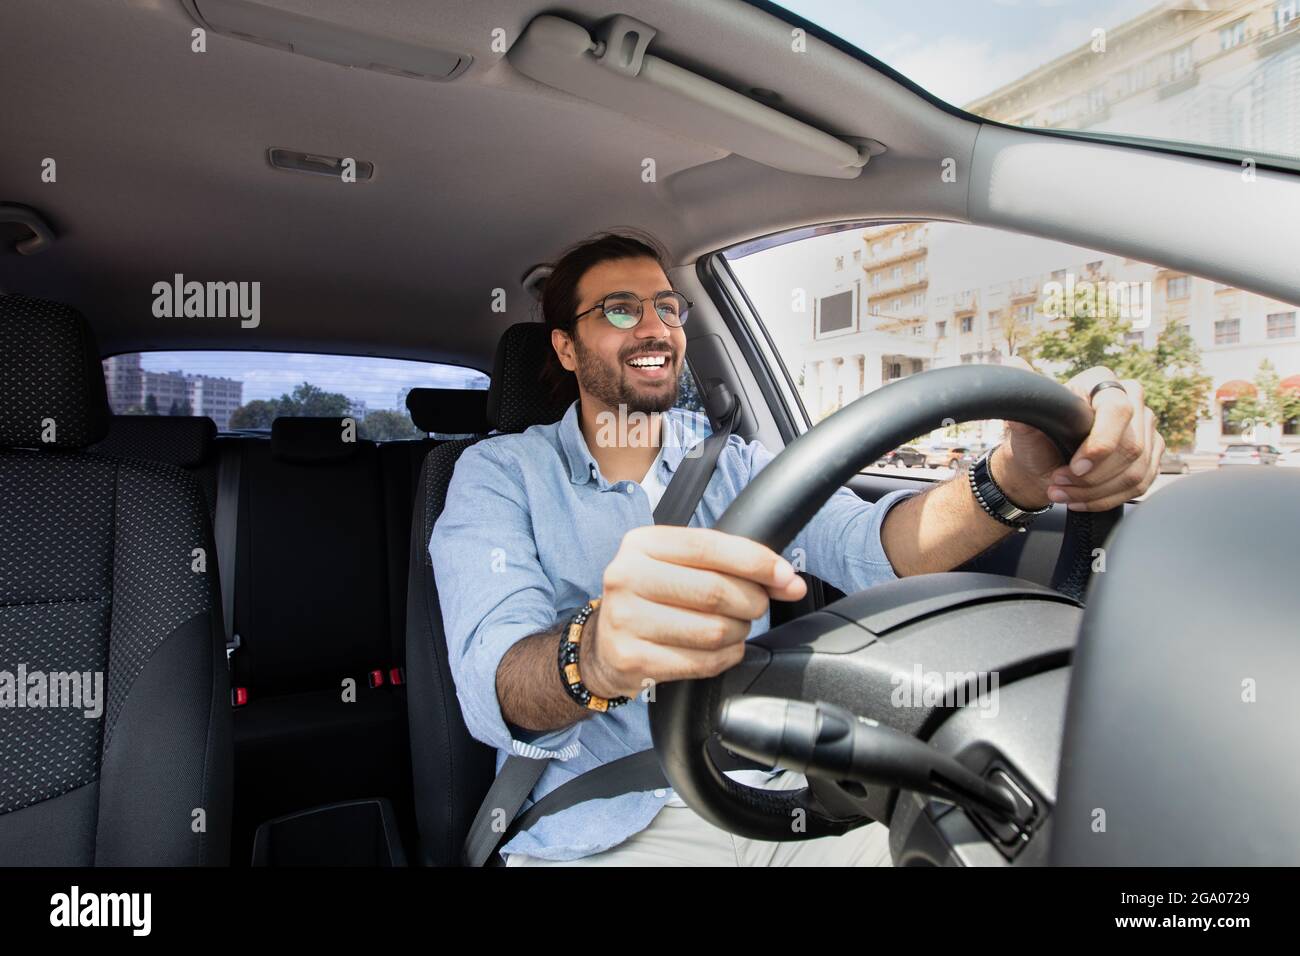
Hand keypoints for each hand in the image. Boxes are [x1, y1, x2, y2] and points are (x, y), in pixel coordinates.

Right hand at [581, 525, 806, 699]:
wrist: (602, 645)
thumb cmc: (653, 598)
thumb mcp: (677, 566)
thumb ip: (728, 564)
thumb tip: (789, 580)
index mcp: (641, 544)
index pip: (708, 546)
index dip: (755, 561)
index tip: (786, 577)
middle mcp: (627, 577)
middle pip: (715, 590)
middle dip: (752, 601)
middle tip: (756, 607)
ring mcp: (625, 620)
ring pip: (713, 630)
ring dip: (740, 632)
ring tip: (734, 628)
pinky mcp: (632, 659)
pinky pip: (702, 662)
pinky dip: (726, 657)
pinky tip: (722, 649)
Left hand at [994, 358, 1164, 511]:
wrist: (1040, 463)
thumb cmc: (1034, 438)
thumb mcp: (1024, 418)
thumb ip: (1024, 395)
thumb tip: (1013, 364)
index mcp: (1101, 381)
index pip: (1118, 411)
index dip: (1100, 444)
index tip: (1076, 467)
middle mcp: (1131, 398)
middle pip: (1131, 447)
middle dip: (1091, 477)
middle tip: (1058, 483)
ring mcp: (1145, 427)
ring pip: (1136, 471)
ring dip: (1096, 491)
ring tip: (1063, 494)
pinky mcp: (1150, 454)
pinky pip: (1140, 484)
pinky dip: (1107, 499)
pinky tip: (1081, 500)